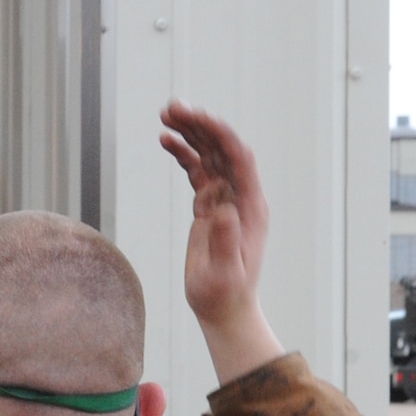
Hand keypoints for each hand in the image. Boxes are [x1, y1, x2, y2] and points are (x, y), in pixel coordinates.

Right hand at [159, 101, 283, 383]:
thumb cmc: (225, 295)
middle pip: (222, 149)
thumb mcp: (225, 272)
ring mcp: (225, 200)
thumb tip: (223, 209)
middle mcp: (241, 196)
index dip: (219, 135)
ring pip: (209, 156)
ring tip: (166, 116)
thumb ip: (226, 240)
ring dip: (190, 133)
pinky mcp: (209, 207)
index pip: (237, 158)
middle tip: (172, 107)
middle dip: (200, 125)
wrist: (224, 308)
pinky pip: (197, 172)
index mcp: (250, 206)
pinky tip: (165, 140)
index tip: (196, 118)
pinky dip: (183, 154)